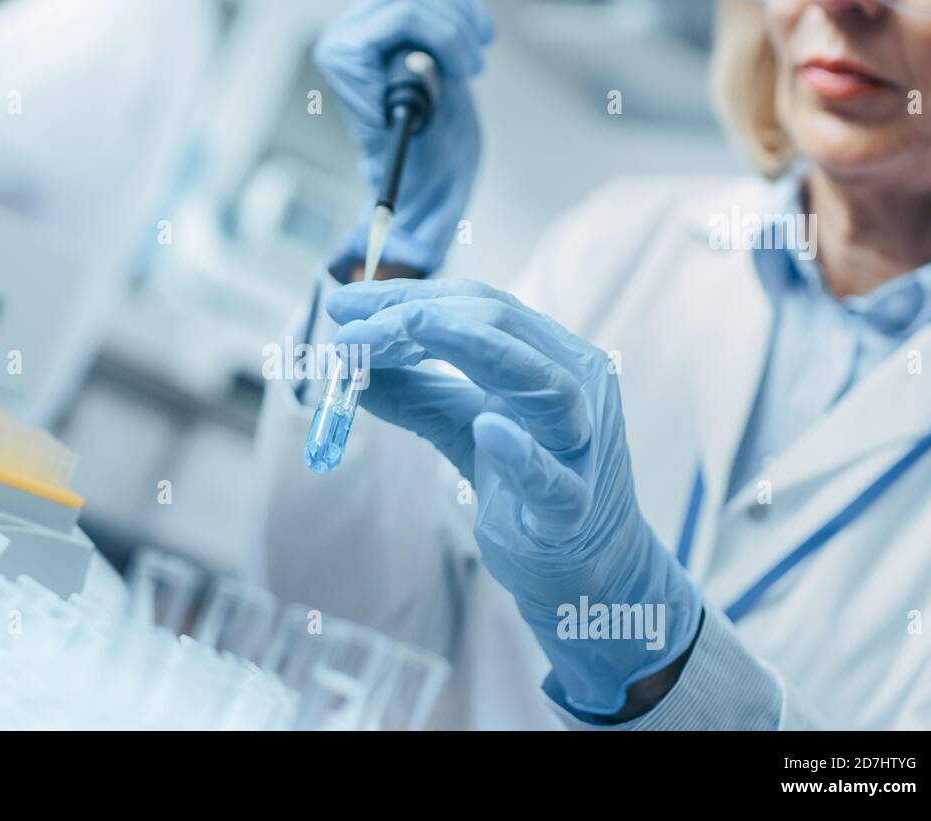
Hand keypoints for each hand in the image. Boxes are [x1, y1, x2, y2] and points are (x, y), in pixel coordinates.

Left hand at [314, 0, 493, 276]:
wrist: (436, 155)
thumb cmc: (428, 179)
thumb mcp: (428, 210)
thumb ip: (407, 243)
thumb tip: (364, 276)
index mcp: (348, 70)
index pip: (385, 24)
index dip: (431, 37)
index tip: (464, 73)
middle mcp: (355, 39)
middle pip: (406, 0)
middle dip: (451, 28)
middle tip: (474, 67)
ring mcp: (376, 20)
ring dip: (461, 18)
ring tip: (476, 57)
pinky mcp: (399, 12)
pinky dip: (465, 9)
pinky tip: (479, 37)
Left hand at [328, 279, 701, 714]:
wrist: (586, 569)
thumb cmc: (528, 489)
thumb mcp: (465, 427)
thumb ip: (417, 393)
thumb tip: (351, 361)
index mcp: (552, 358)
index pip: (482, 307)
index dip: (411, 299)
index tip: (344, 305)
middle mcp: (578, 388)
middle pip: (505, 330)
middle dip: (422, 320)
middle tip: (351, 331)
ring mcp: (583, 448)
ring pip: (546, 388)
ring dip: (473, 352)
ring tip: (411, 331)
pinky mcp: (575, 511)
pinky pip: (553, 481)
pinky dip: (522, 454)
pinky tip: (488, 430)